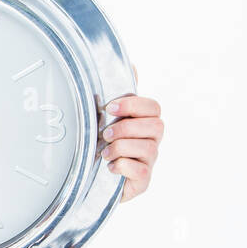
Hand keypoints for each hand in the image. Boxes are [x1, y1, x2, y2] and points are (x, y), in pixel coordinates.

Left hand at [99, 67, 162, 202]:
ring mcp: (149, 162)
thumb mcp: (105, 118)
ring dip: (121, 147)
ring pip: (148, 148)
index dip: (133, 105)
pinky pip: (141, 171)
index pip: (153, 107)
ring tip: (105, 152)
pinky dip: (122, 167)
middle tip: (106, 133)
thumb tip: (132, 66)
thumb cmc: (101, 144)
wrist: (89, 178)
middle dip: (127, 127)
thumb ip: (119, 95)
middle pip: (157, 126)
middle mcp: (152, 141)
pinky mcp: (143, 181)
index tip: (109, 107)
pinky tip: (110, 167)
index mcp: (144, 122)